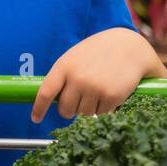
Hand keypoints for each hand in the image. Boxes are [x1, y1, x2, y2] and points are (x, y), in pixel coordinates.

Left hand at [31, 28, 166, 122]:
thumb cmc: (100, 52)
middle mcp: (77, 78)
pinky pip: (102, 113)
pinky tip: (110, 91)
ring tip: (99, 89)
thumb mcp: (76, 57)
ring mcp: (94, 88)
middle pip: (65, 109)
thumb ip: (64, 76)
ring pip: (84, 113)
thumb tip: (52, 101)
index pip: (45, 93)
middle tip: (79, 100)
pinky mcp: (111, 97)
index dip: (39, 109)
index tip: (35, 119)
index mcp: (64, 66)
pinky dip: (105, 107)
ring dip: (89, 107)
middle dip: (70, 109)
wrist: (130, 47)